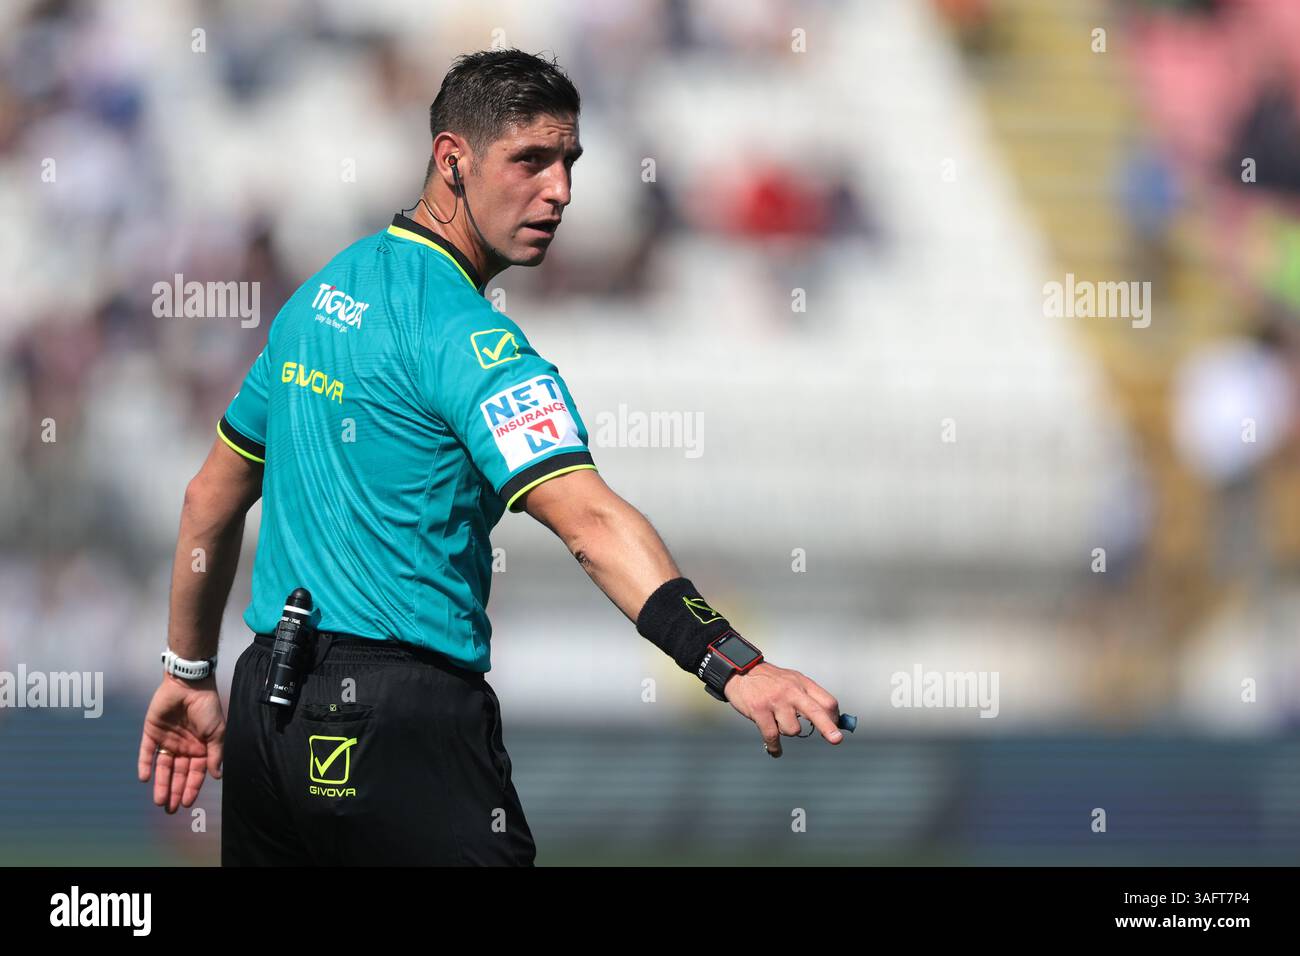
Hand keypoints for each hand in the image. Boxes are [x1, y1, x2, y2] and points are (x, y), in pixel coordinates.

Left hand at [137, 673, 225, 812]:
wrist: (189, 684)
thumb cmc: (207, 707)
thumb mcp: (217, 732)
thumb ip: (214, 754)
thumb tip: (216, 776)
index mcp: (200, 747)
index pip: (195, 773)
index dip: (191, 788)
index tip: (186, 803)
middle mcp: (183, 747)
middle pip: (177, 774)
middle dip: (174, 791)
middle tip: (170, 810)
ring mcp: (167, 740)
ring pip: (162, 767)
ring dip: (161, 784)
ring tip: (159, 801)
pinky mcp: (151, 733)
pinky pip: (146, 752)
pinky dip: (144, 765)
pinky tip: (145, 778)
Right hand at [722, 661, 843, 756]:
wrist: (740, 671)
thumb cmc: (770, 681)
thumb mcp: (792, 681)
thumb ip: (809, 697)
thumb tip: (830, 720)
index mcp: (802, 683)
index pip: (827, 701)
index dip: (833, 717)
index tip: (835, 727)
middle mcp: (791, 691)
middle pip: (816, 711)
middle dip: (828, 727)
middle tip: (837, 740)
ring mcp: (775, 700)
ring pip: (792, 729)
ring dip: (787, 731)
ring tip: (778, 724)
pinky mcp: (759, 710)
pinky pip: (772, 736)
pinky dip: (774, 747)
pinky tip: (775, 751)